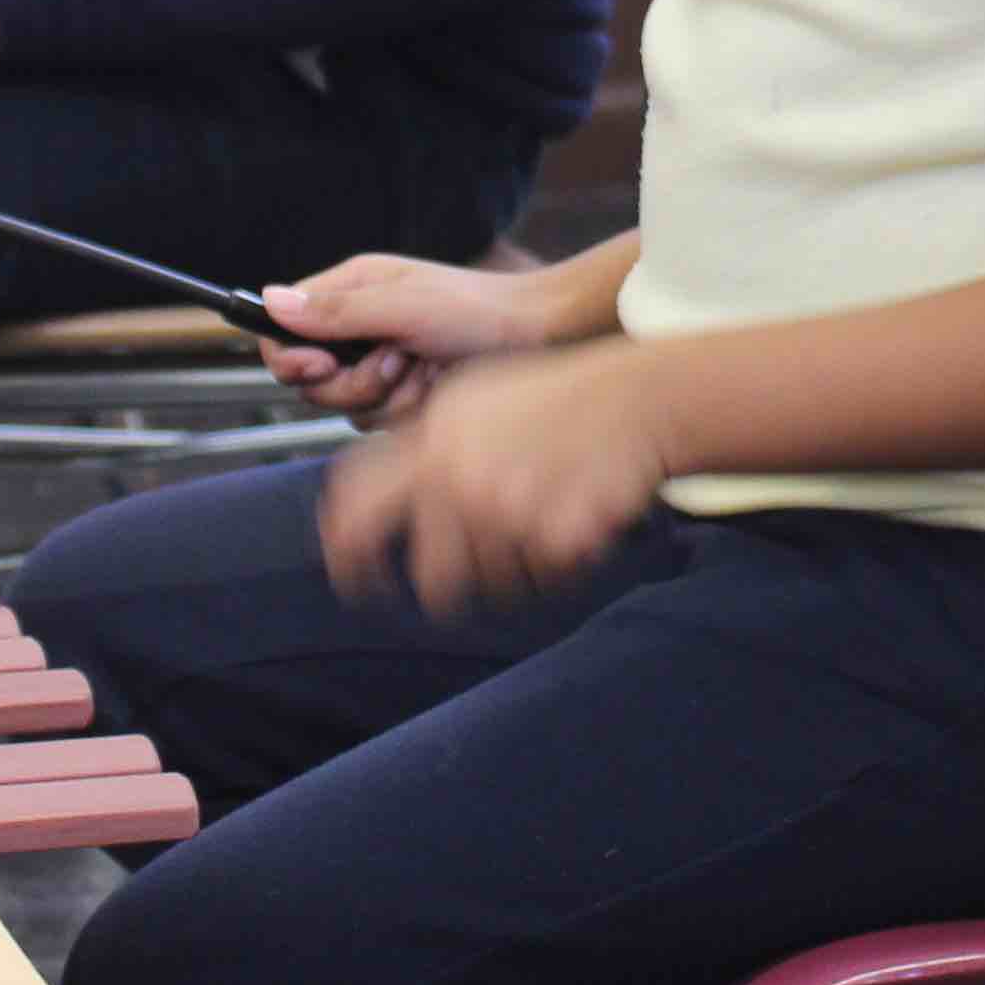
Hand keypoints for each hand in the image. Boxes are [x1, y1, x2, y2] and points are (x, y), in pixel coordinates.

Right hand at [254, 252, 601, 423]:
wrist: (541, 340)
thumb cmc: (480, 309)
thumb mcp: (404, 305)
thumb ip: (337, 311)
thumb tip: (272, 300)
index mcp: (351, 291)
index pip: (283, 329)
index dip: (289, 356)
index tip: (321, 365)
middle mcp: (358, 328)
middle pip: (311, 380)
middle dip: (352, 381)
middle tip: (395, 361)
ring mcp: (380, 364)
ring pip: (346, 407)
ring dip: (387, 395)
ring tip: (424, 368)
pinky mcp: (403, 396)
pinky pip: (380, 423)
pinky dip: (409, 411)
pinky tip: (436, 386)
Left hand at [312, 344, 676, 616]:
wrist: (638, 397)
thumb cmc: (561, 394)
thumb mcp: (471, 399)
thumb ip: (421, 446)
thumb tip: (372, 500)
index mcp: (432, 440)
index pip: (357, 506)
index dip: (346, 551)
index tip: (352, 575)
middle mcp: (460, 478)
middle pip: (434, 576)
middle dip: (450, 589)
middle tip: (462, 589)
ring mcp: (507, 511)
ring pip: (494, 585)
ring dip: (516, 570)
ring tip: (543, 522)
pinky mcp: (552, 538)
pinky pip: (544, 582)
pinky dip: (559, 566)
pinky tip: (573, 521)